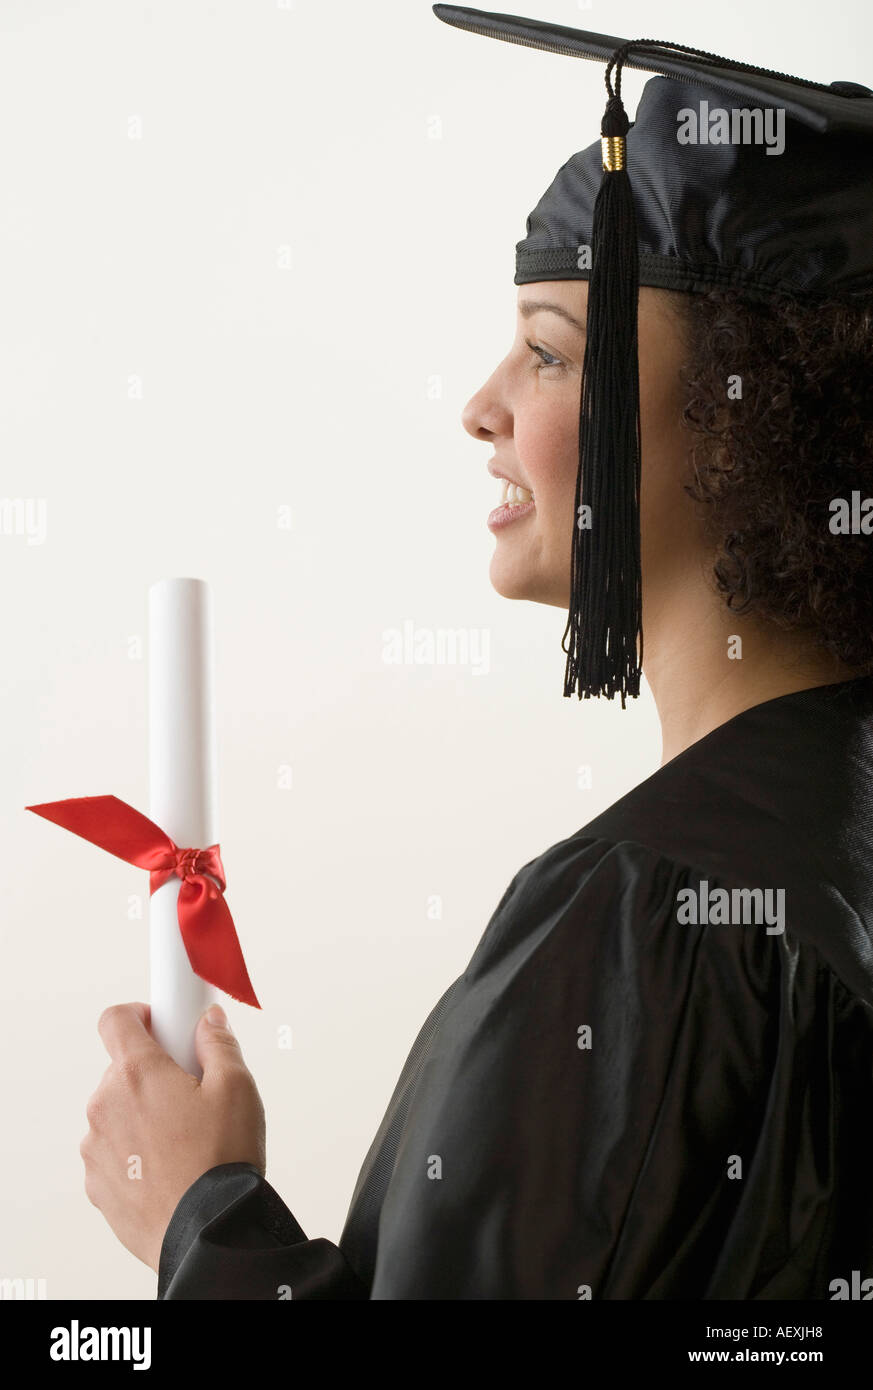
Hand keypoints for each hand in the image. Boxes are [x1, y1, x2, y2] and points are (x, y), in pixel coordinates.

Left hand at [80, 1002, 265, 1273]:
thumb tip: (210, 1023)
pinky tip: (170, 1167)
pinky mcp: (96, 1183)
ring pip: (117, 1113)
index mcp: (138, 1073)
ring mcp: (96, 1147)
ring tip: (185, 1140)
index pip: (115, 1020)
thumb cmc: (221, 1161)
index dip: (140, 1015)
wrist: (206, 1233)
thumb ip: (219, 1044)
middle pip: (122, 1070)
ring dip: (143, 1115)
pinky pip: (113, 1152)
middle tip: (191, 1093)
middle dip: (154, 1074)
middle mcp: (106, 1105)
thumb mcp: (238, 1089)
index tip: (160, 1024)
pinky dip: (135, 1153)